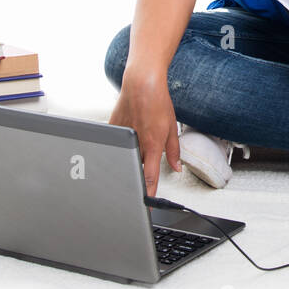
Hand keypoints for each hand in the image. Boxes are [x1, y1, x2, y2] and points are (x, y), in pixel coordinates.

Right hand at [109, 75, 180, 196]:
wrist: (141, 83)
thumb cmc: (157, 102)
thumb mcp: (172, 127)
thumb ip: (173, 151)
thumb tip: (176, 168)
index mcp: (152, 144)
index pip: (149, 177)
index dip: (148, 193)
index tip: (146, 204)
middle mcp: (136, 143)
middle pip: (137, 166)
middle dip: (142, 166)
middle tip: (147, 150)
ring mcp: (122, 137)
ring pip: (127, 155)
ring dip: (134, 152)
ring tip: (141, 132)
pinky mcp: (113, 129)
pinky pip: (117, 144)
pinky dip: (124, 142)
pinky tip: (131, 128)